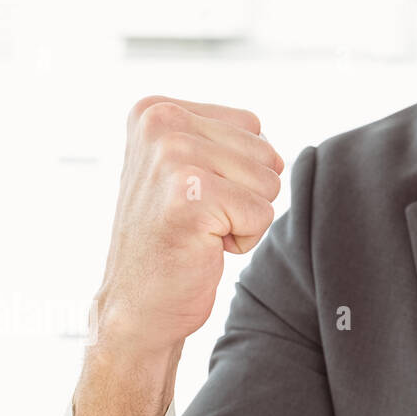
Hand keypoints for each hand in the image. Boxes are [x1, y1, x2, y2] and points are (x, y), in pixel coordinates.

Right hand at [93, 96, 284, 357]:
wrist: (138, 306)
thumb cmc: (172, 238)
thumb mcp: (188, 167)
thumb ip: (226, 140)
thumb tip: (278, 153)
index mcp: (156, 109)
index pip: (252, 125)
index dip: (238, 169)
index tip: (193, 194)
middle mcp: (159, 123)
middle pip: (265, 152)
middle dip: (246, 193)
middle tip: (197, 218)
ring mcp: (172, 157)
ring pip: (269, 182)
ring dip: (245, 216)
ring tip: (199, 230)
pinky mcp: (189, 195)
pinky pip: (262, 212)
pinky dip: (244, 238)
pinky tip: (202, 246)